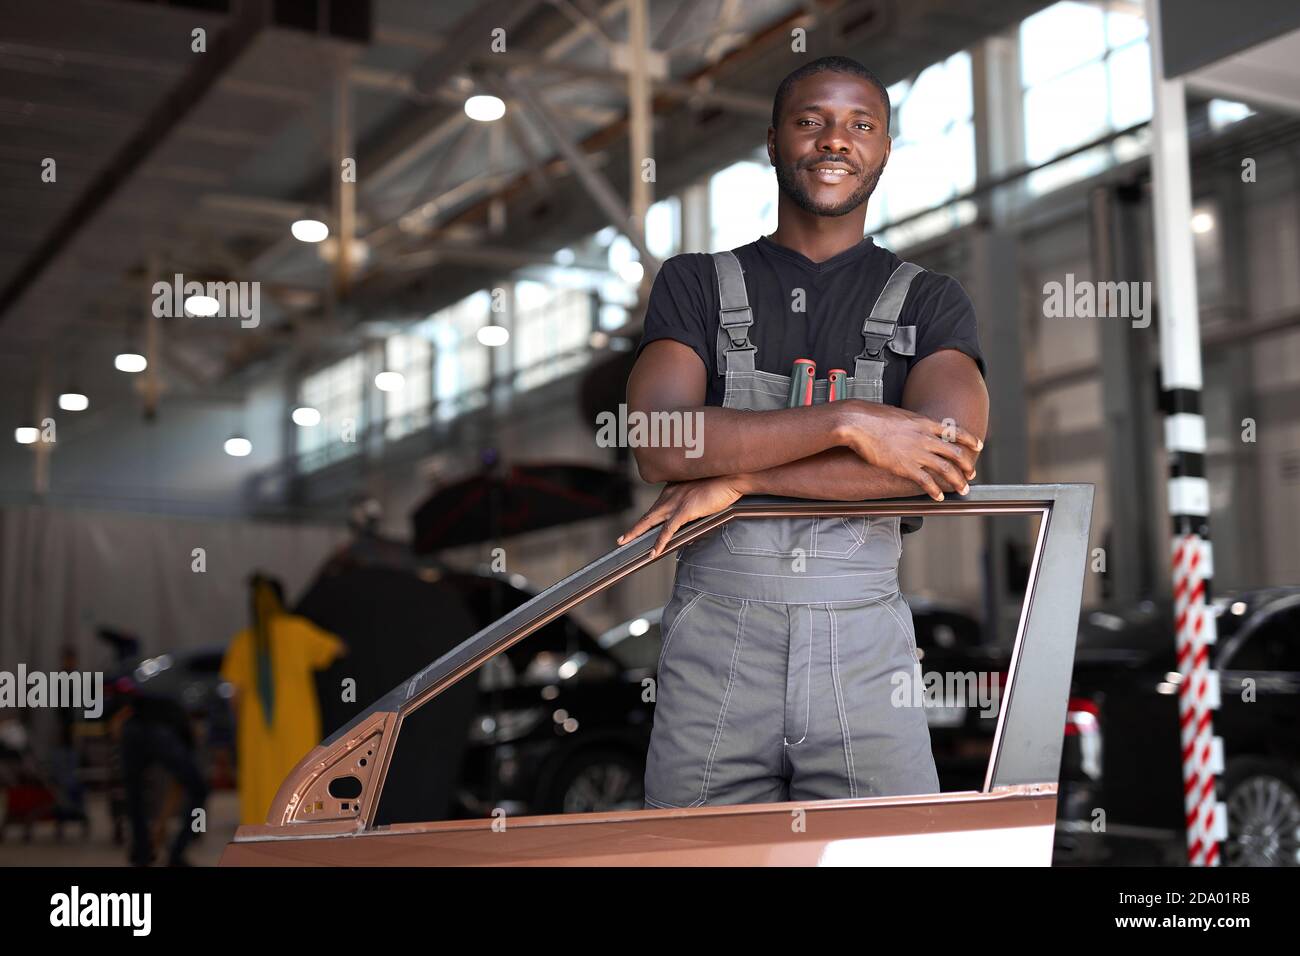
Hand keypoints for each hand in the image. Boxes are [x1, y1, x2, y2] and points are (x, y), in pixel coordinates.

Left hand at [617, 475, 746, 557]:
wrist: (733, 476)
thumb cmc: (722, 482)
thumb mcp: (702, 492)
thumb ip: (693, 503)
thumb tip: (693, 516)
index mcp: (674, 488)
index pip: (656, 507)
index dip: (648, 519)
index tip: (640, 527)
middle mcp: (671, 494)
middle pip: (648, 514)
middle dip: (634, 528)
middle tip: (621, 539)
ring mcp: (676, 501)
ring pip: (651, 521)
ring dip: (637, 533)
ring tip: (625, 543)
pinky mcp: (685, 509)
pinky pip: (668, 529)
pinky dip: (660, 542)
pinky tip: (654, 552)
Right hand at [836, 400, 980, 500]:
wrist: (857, 422)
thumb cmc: (872, 417)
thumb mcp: (899, 416)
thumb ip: (911, 424)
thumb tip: (914, 429)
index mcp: (924, 423)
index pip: (955, 431)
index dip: (969, 439)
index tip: (978, 445)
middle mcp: (925, 437)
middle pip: (956, 453)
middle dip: (967, 465)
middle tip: (972, 473)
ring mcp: (916, 452)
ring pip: (946, 469)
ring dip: (958, 481)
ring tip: (963, 489)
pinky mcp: (905, 466)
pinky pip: (926, 481)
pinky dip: (935, 490)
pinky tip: (939, 496)